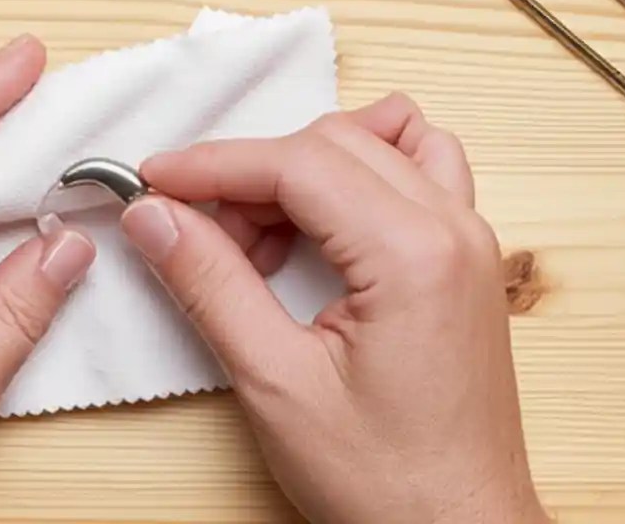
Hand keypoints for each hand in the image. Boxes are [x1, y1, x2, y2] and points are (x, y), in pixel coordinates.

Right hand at [119, 93, 547, 523]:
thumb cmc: (386, 481)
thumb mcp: (276, 384)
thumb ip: (211, 284)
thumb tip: (155, 216)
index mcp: (414, 255)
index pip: (297, 164)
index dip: (213, 165)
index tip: (154, 181)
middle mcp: (455, 230)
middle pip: (333, 143)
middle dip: (251, 174)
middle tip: (198, 232)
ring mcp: (470, 241)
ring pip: (377, 144)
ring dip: (305, 169)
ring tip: (260, 239)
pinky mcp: (466, 260)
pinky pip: (419, 171)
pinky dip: (360, 176)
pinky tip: (322, 224)